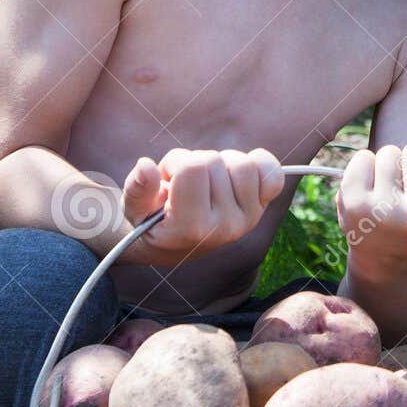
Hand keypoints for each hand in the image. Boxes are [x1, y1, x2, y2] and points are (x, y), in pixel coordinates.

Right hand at [121, 147, 285, 267]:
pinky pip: (273, 175)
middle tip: (183, 182)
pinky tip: (236, 173)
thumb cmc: (151, 221)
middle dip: (194, 161)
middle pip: (215, 161)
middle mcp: (225, 227)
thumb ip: (137, 188)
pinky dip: (258, 164)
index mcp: (192, 228)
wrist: (174, 245)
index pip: (193, 168)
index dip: (175, 162)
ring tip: (205, 179)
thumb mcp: (133, 209)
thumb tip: (146, 166)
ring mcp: (247, 219)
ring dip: (222, 162)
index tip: (166, 177)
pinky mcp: (261, 210)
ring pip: (243, 164)